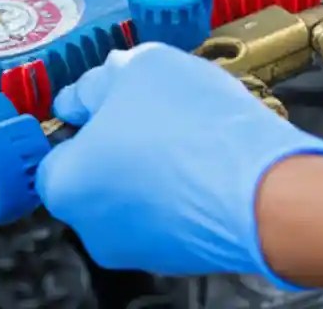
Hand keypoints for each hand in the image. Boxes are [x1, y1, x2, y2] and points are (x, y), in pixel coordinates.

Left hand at [35, 43, 322, 284]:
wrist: (266, 190)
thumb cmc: (199, 133)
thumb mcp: (142, 67)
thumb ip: (105, 76)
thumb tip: (93, 88)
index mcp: (66, 184)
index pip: (56, 150)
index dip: (85, 118)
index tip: (106, 102)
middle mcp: (94, 227)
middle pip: (99, 173)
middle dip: (124, 142)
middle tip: (158, 112)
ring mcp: (141, 247)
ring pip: (140, 193)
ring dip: (159, 164)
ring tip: (194, 134)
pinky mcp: (184, 256)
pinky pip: (175, 211)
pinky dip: (188, 187)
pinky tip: (214, 161)